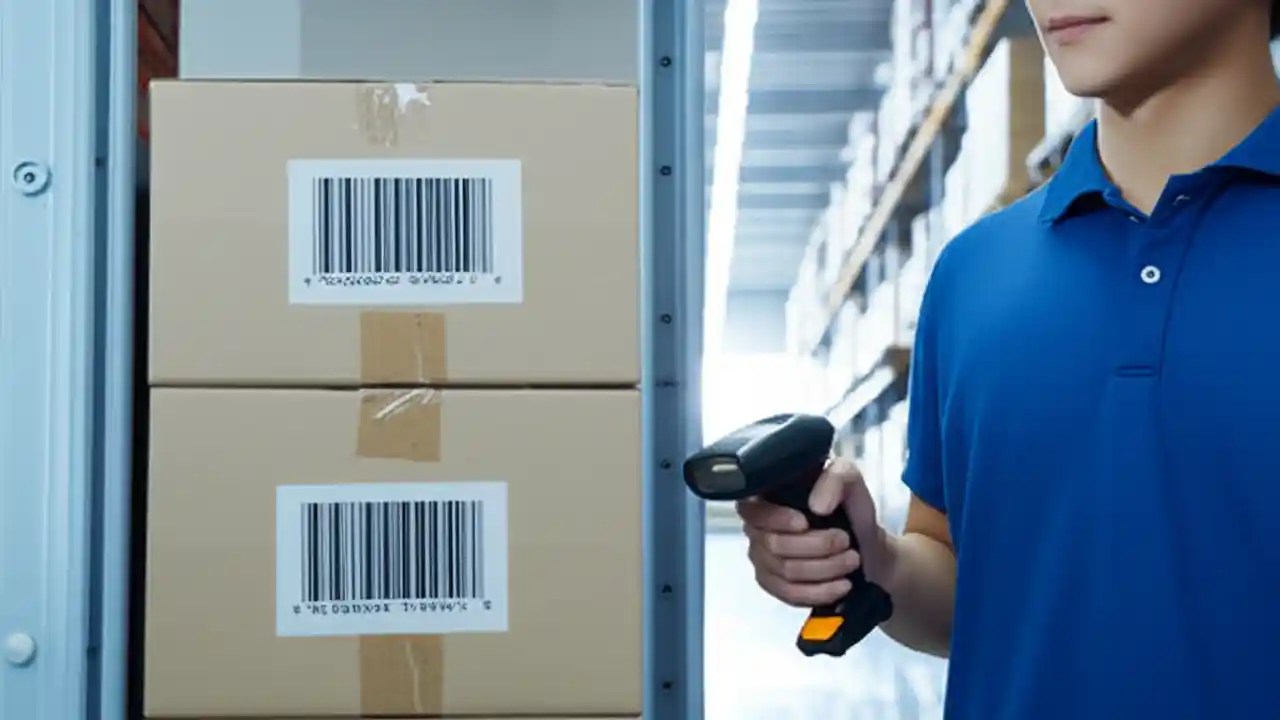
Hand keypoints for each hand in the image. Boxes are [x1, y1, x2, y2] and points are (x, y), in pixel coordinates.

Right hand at [735, 457, 889, 606]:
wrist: (864, 542)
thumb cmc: (848, 507)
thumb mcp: (848, 478)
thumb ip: (835, 479)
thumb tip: (817, 506)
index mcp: (766, 497)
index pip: (752, 510)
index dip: (776, 519)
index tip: (805, 522)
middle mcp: (757, 529)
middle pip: (774, 545)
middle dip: (817, 545)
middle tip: (845, 540)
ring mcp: (762, 559)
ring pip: (786, 571)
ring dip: (826, 567)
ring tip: (851, 559)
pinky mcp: (775, 586)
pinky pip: (790, 594)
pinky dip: (820, 591)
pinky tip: (842, 584)